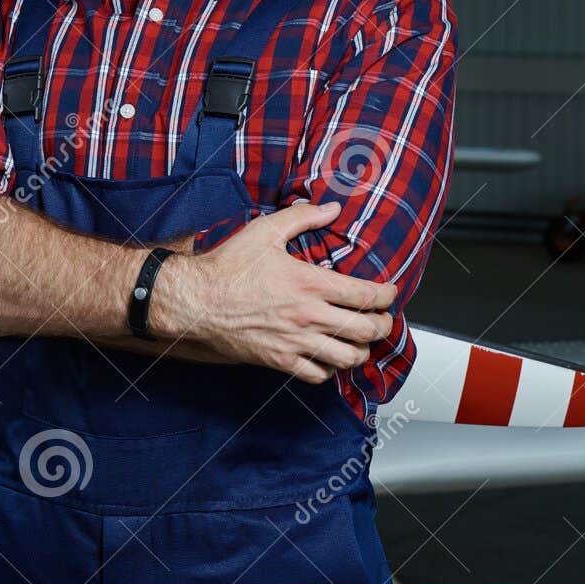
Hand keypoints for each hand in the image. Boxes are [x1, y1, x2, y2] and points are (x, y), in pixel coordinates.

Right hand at [154, 200, 396, 383]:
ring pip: (348, 358)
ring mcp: (295, 341)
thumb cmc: (228, 267)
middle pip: (366, 330)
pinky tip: (328, 357)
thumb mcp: (264, 231)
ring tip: (360, 341)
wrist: (196, 300)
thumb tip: (332, 208)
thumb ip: (302, 217)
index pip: (366, 295)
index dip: (386, 295)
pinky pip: (318, 375)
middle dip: (383, 325)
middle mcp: (308, 315)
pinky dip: (330, 369)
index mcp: (309, 283)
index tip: (388, 292)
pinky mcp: (280, 360)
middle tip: (382, 319)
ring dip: (361, 350)